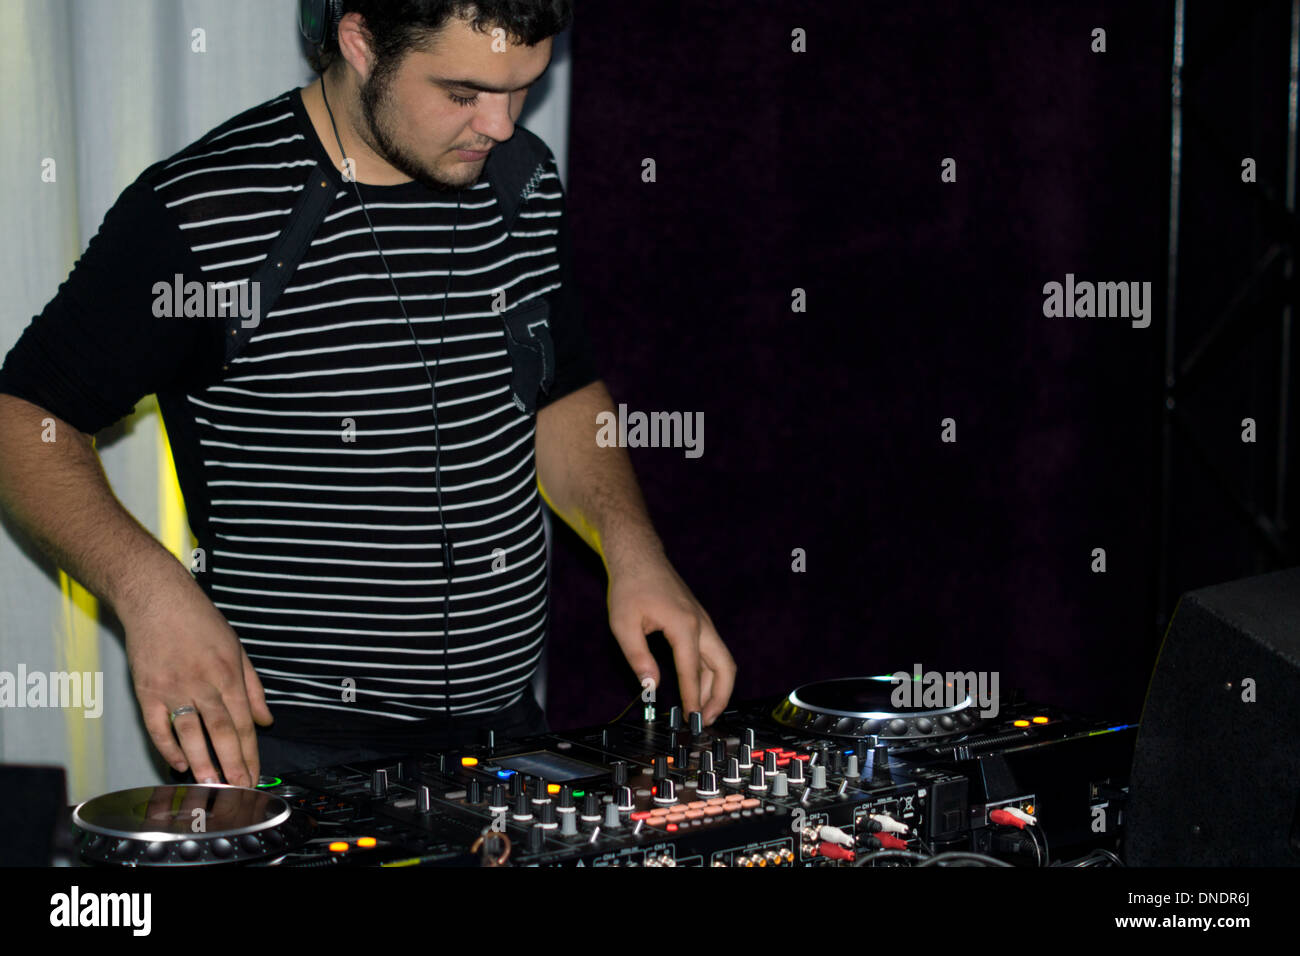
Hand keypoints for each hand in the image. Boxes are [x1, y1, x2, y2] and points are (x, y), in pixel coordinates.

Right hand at [121, 574, 271, 786]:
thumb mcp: (237, 649)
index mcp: (228, 673)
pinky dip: (168, 747)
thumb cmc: (201, 622)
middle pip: (221, 731)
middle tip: (239, 790)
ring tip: (212, 787)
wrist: (157, 600)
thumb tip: (267, 721)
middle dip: (232, 764)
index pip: (244, 722)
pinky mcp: (147, 691)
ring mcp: (173, 688)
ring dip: (201, 763)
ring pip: (190, 733)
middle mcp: (203, 683)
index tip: (256, 775)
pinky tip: (178, 764)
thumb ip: (253, 687)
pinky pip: (158, 726)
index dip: (250, 752)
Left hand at [606, 551, 734, 723]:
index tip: (691, 719)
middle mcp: (701, 624)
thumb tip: (651, 686)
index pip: (692, 671)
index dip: (692, 698)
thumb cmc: (630, 587)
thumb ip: (638, 657)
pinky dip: (710, 673)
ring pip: (721, 660)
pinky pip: (712, 652)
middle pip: (725, 667)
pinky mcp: (699, 621)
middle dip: (720, 697)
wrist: (640, 557)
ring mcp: (703, 622)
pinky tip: (697, 686)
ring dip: (717, 687)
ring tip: (703, 710)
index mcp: (684, 626)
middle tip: (706, 720)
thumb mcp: (624, 624)